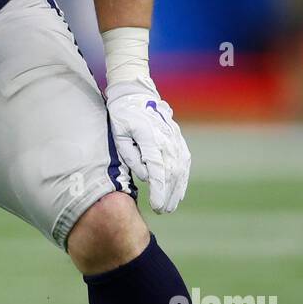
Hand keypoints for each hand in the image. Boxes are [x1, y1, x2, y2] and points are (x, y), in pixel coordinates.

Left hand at [105, 78, 190, 213]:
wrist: (135, 93)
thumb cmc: (122, 115)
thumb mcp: (118, 134)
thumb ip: (131, 156)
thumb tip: (146, 177)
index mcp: (149, 136)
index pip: (158, 169)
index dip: (159, 190)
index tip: (157, 206)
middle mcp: (166, 137)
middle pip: (172, 172)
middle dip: (168, 194)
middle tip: (162, 210)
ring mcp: (174, 137)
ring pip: (180, 167)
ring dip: (177, 189)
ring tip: (170, 206)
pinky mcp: (177, 138)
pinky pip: (184, 160)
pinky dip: (183, 178)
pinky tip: (179, 191)